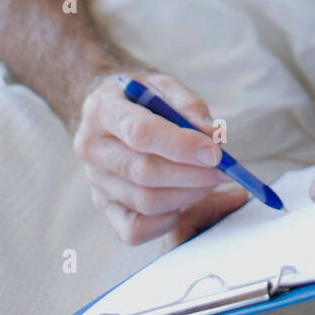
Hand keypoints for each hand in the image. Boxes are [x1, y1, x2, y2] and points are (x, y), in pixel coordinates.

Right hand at [73, 69, 247, 243]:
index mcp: (102, 109)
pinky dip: (166, 222)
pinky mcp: (104, 205)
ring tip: (209, 180)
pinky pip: (134, 229)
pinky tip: (183, 201)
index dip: (181, 145)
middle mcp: (91, 147)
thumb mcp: (163, 85)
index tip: (215, 152)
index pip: (140, 132)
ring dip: (187, 195)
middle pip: (143, 172)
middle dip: (192, 174)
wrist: (109, 111)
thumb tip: (213, 136)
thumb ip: (188, 105)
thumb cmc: (140, 97)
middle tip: (223, 170)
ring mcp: (95, 180)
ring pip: (145, 201)